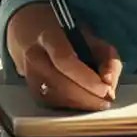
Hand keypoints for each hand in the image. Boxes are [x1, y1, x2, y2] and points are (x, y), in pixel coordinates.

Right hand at [7, 3, 122, 110]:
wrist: (27, 30)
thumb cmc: (63, 32)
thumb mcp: (90, 35)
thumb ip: (106, 56)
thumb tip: (109, 83)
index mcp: (48, 35)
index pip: (64, 60)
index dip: (86, 78)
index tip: (105, 89)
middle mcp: (33, 56)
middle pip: (59, 84)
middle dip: (86, 97)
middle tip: (106, 101)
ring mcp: (28, 74)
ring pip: (55, 98)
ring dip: (80, 104)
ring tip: (98, 103)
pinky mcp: (29, 89)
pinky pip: (51, 103)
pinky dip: (71, 106)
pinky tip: (83, 103)